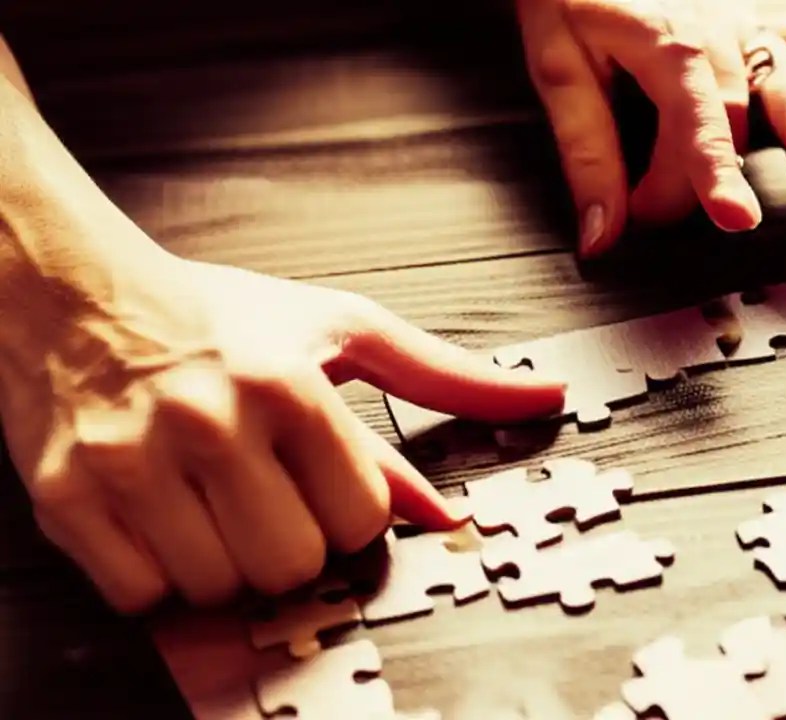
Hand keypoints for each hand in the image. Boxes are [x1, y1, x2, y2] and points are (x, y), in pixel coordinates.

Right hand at [0, 256, 564, 613]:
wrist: (73, 295)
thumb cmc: (216, 318)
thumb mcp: (342, 329)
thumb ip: (444, 377)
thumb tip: (543, 401)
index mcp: (289, 386)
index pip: (362, 518)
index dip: (349, 512)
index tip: (321, 484)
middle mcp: (210, 424)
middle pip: (294, 565)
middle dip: (291, 544)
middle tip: (261, 495)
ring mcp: (132, 465)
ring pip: (219, 588)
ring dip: (225, 561)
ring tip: (206, 499)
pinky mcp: (67, 501)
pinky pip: (141, 597)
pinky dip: (157, 575)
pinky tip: (157, 516)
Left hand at [515, 0, 785, 262]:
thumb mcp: (558, 69)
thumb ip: (587, 156)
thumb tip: (603, 236)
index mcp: (666, 36)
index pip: (701, 114)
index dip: (718, 169)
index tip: (735, 218)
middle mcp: (722, 25)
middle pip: (775, 104)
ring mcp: (753, 19)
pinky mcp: (769, 20)